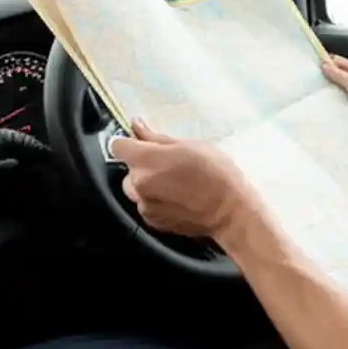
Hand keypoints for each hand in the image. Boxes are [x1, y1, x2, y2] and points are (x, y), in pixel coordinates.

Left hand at [109, 119, 255, 239]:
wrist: (230, 211)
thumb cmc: (217, 175)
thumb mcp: (190, 145)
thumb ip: (157, 137)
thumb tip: (138, 127)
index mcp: (146, 160)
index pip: (117, 146)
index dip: (129, 142)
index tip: (139, 142)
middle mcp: (140, 184)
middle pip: (128, 168)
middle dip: (143, 164)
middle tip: (169, 164)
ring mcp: (145, 205)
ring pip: (136, 188)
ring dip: (148, 183)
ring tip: (175, 183)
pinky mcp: (153, 221)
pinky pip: (146, 205)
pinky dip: (156, 200)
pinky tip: (178, 197)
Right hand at [322, 54, 347, 115]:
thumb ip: (338, 74)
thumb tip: (325, 65)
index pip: (339, 60)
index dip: (328, 60)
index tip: (317, 64)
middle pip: (340, 71)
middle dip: (329, 73)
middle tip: (316, 77)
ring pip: (341, 81)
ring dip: (333, 83)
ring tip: (321, 87)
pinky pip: (344, 91)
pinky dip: (337, 92)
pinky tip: (332, 97)